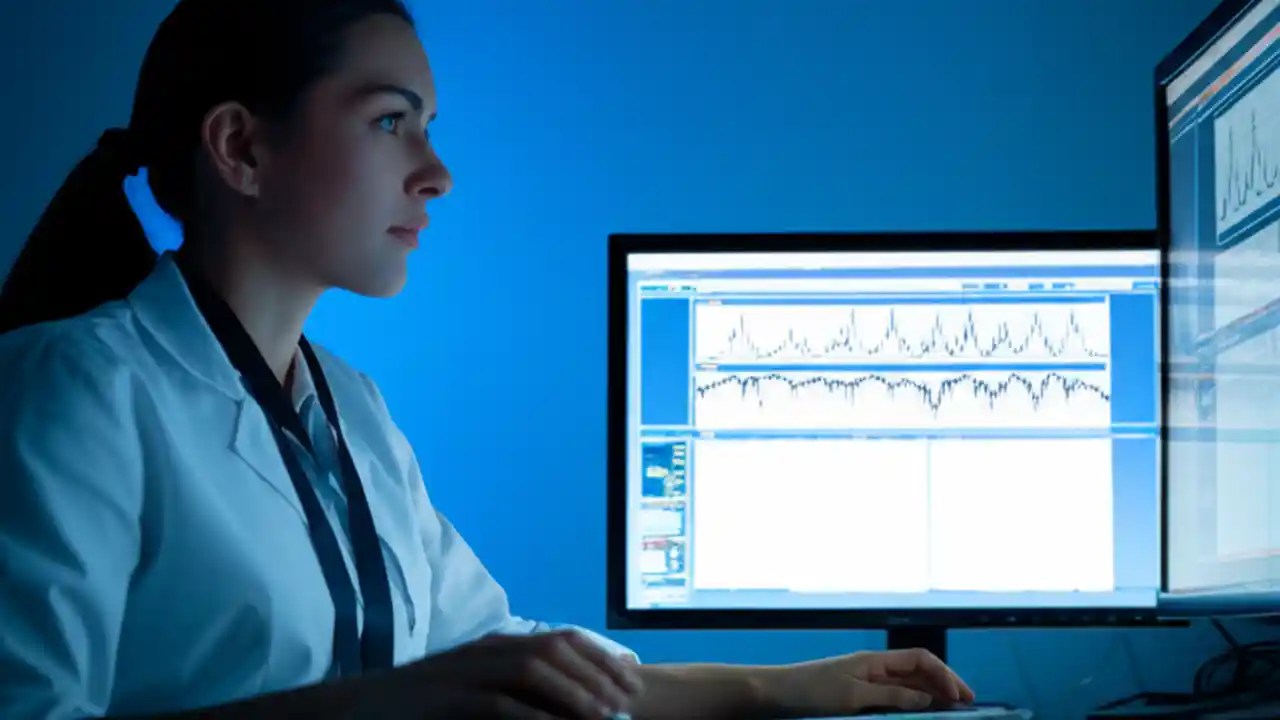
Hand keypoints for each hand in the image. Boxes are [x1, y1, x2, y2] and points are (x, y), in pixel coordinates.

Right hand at [399, 630, 643, 718]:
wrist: (358, 709)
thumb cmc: (423, 708)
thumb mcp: (478, 695)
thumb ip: (518, 695)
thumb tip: (569, 708)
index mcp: (497, 646)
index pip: (562, 639)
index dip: (602, 659)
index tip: (632, 683)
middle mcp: (486, 650)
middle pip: (554, 650)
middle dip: (596, 675)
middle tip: (624, 705)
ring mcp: (464, 671)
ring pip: (531, 669)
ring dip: (572, 693)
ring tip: (601, 718)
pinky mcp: (445, 698)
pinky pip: (496, 704)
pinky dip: (530, 718)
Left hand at [765, 648, 975, 715]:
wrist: (774, 694)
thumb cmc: (810, 691)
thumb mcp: (853, 696)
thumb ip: (891, 696)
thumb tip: (927, 697)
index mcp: (874, 660)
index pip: (920, 659)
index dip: (944, 674)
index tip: (962, 696)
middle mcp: (873, 667)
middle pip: (918, 671)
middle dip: (944, 685)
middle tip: (966, 705)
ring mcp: (865, 681)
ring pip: (907, 684)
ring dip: (930, 695)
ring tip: (950, 711)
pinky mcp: (856, 695)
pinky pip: (892, 696)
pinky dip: (910, 702)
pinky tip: (919, 712)